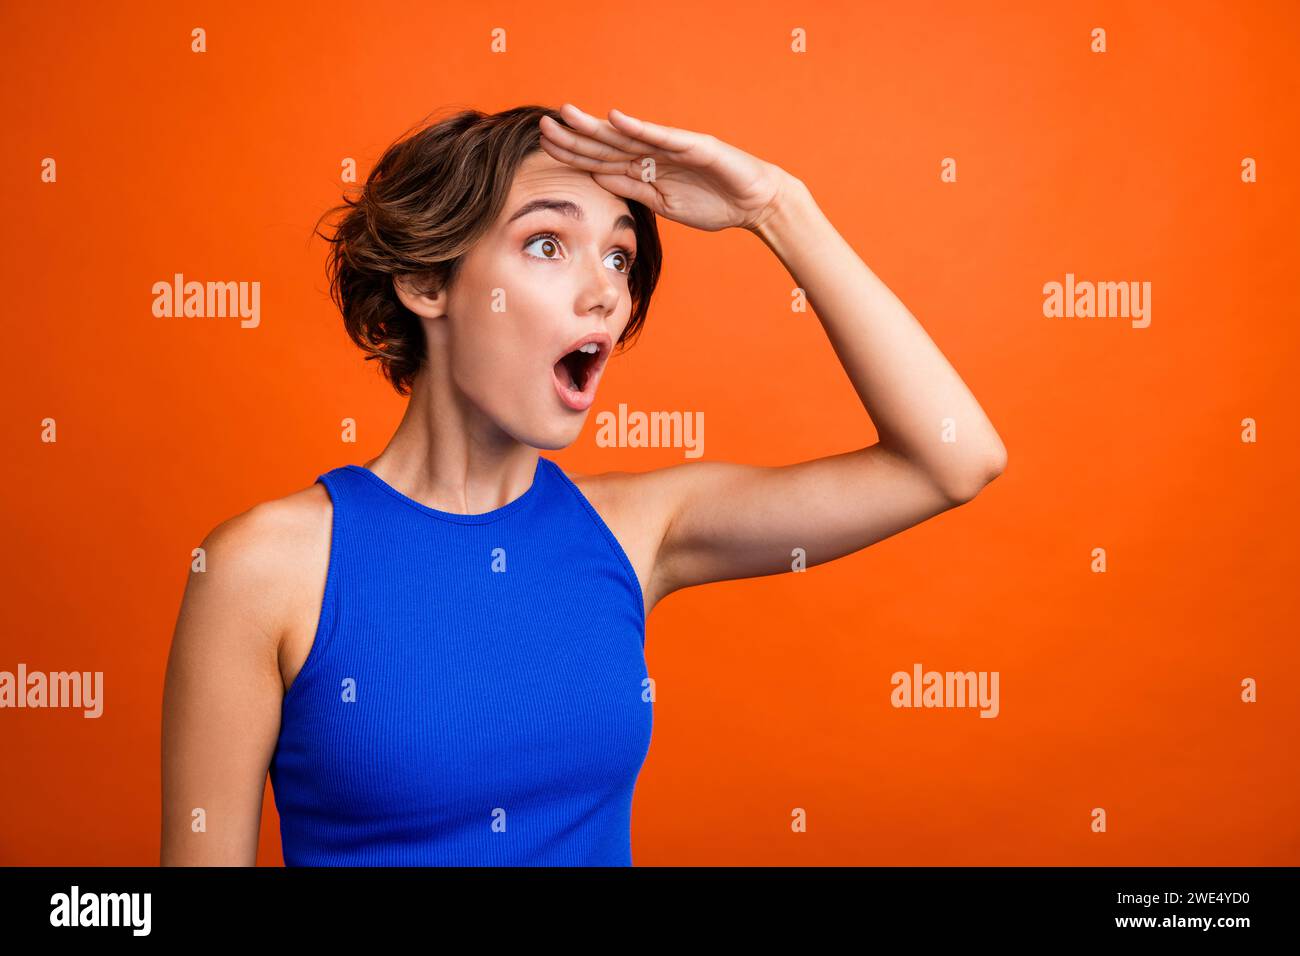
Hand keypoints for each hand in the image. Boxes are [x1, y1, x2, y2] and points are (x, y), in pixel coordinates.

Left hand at [538, 104, 794, 232]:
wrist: (754, 203)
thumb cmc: (712, 202)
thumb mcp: (662, 203)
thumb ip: (632, 189)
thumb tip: (598, 177)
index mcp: (645, 168)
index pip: (602, 159)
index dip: (574, 153)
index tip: (545, 147)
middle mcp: (654, 153)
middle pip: (607, 144)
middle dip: (575, 136)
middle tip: (544, 125)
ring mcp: (673, 147)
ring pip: (628, 137)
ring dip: (598, 127)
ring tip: (569, 115)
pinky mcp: (694, 146)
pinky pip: (662, 137)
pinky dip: (640, 128)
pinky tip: (617, 119)